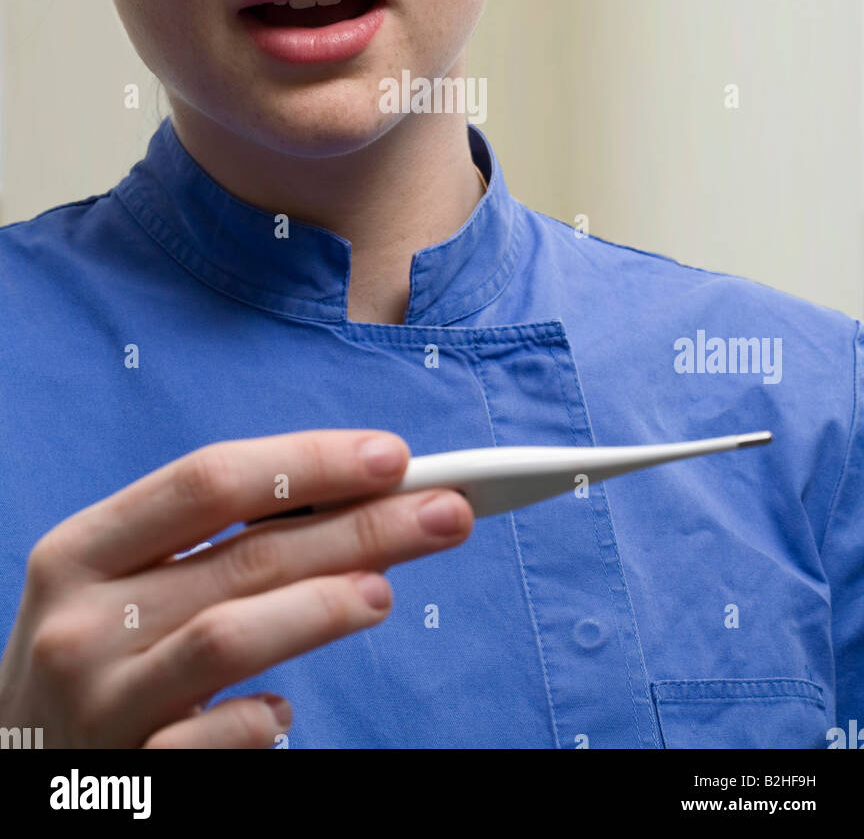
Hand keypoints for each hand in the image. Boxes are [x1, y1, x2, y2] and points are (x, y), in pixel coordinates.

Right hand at [0, 429, 471, 746]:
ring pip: (229, 638)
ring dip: (323, 607)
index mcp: (80, 550)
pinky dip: (257, 723)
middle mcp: (81, 621)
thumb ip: (210, 542)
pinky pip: (208, 747)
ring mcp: (98, 704)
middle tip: (446, 511)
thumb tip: (353, 495)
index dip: (308, 460)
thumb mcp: (117, 584)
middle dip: (360, 525)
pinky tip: (285, 713)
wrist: (9, 766)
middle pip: (246, 554)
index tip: (394, 454)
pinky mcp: (124, 783)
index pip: (210, 480)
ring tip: (385, 592)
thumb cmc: (86, 656)